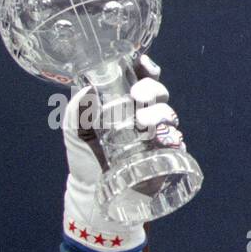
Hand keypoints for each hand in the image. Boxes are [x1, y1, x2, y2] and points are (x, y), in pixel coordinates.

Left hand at [64, 55, 182, 187]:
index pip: (142, 78)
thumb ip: (77, 108)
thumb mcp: (74, 128)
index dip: (145, 68)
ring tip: (140, 122)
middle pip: (159, 92)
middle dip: (152, 89)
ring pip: (169, 115)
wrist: (90, 188)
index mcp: (124, 102)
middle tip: (136, 95)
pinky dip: (171, 138)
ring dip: (158, 114)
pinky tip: (160, 139)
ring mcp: (155, 134)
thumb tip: (88, 89)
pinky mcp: (163, 155)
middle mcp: (143, 114)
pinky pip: (176, 142)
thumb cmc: (84, 153)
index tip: (140, 63)